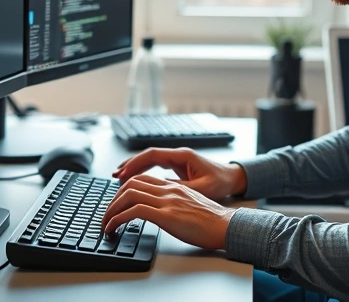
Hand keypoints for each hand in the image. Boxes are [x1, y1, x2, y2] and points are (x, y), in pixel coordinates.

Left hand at [102, 174, 235, 249]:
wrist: (226, 226)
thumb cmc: (212, 221)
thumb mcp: (190, 205)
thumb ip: (175, 203)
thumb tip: (161, 211)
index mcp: (174, 187)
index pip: (142, 179)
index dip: (124, 188)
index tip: (116, 202)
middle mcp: (168, 190)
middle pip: (131, 184)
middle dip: (113, 199)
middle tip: (106, 214)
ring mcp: (167, 201)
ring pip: (128, 195)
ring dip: (111, 210)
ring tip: (105, 223)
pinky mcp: (166, 215)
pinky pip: (134, 211)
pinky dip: (117, 218)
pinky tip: (113, 228)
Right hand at [113, 147, 246, 200]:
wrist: (232, 178)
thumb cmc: (220, 182)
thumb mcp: (202, 188)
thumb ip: (182, 190)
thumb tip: (162, 193)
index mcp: (182, 156)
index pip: (153, 155)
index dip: (136, 164)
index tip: (123, 173)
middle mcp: (177, 155)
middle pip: (148, 156)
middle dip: (130, 165)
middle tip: (115, 176)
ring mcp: (176, 160)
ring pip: (150, 161)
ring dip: (135, 168)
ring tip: (119, 177)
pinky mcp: (177, 167)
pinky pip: (155, 167)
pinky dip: (143, 172)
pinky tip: (134, 180)